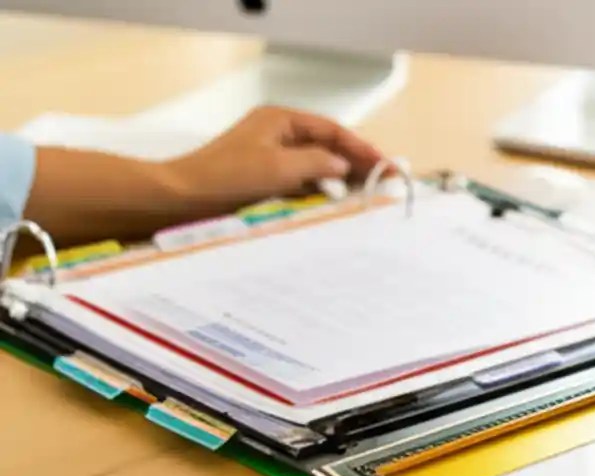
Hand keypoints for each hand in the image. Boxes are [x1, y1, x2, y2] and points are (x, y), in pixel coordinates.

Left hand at [166, 105, 385, 210]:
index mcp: (280, 121)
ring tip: (365, 195)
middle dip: (354, 163)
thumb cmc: (226, 178)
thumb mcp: (278, 167)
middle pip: (326, 146)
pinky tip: (335, 206)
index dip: (361, 147)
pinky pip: (301, 183)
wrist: (180, 200)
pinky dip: (320, 192)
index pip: (331, 130)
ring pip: (315, 166)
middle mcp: (277, 135)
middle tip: (383, 181)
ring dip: (339, 180)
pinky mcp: (263, 181)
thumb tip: (343, 164)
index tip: (385, 165)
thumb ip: (317, 162)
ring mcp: (270, 158)